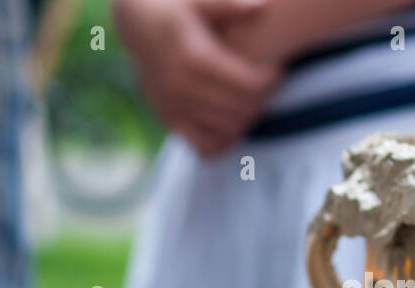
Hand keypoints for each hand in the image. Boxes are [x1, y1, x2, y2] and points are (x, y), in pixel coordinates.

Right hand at [113, 0, 281, 156]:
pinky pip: (205, 147)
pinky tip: (230, 119)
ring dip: (248, 118)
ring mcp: (174, 108)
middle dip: (264, 98)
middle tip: (268, 83)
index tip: (276, 67)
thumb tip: (261, 7)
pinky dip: (224, 139)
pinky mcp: (169, 121)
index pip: (250, 85)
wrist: (138, 25)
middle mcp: (183, 88)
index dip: (272, 80)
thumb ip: (230, 4)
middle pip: (243, 109)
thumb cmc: (177, 7)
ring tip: (251, 98)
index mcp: (195, 58)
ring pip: (229, 130)